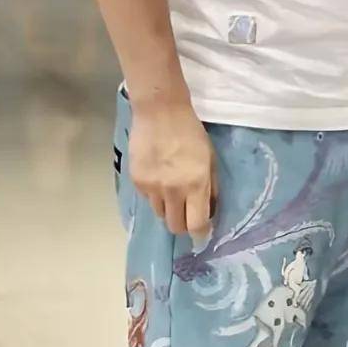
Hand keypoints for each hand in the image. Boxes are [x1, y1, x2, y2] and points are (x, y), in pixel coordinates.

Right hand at [129, 99, 217, 240]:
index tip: (201, 233)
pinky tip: (158, 177)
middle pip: (175, 226)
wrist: (160, 112)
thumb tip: (210, 211)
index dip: (199, 233)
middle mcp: (173, 190)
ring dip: (168, 209)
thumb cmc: (191, 133)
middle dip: (182, 225)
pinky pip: (147, 199)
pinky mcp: (137, 181)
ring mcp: (152, 187)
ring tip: (171, 191)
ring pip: (160, 214)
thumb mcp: (210, 159)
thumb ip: (210, 187)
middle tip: (186, 214)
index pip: (196, 225)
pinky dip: (154, 195)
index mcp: (196, 184)